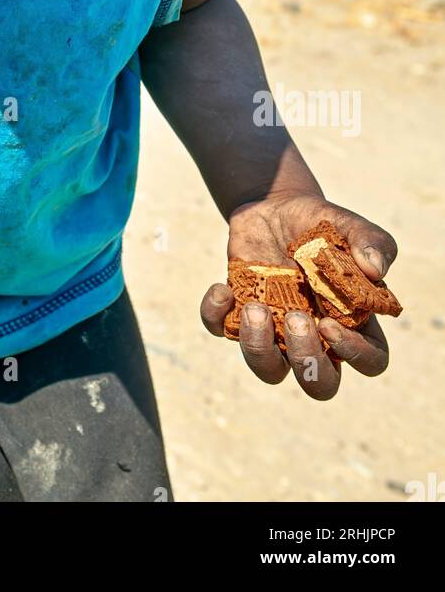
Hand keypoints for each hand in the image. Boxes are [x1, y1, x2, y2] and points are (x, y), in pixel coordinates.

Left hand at [201, 193, 397, 399]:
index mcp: (353, 320)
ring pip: (269, 370)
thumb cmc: (320, 224)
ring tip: (254, 308)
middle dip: (306, 362)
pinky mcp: (238, 313)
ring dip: (258, 348)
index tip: (329, 323)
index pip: (370, 361)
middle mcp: (315, 335)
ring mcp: (275, 330)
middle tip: (294, 318)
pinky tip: (222, 288)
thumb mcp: (347, 223)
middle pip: (319, 385)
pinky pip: (222, 330)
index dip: (354, 353)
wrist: (275, 207)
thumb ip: (370, 240)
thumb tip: (376, 268)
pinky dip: (215, 317)